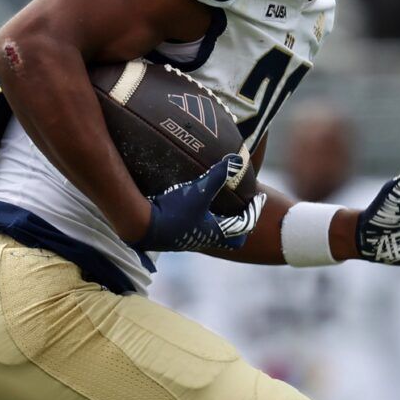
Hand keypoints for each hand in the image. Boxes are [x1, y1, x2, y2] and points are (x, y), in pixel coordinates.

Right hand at [131, 154, 266, 252]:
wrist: (141, 226)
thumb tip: (238, 159)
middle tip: (243, 209)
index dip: (254, 212)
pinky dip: (202, 221)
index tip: (257, 199)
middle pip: (231, 239)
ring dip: (220, 223)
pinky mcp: (175, 236)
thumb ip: (218, 175)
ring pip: (212, 235)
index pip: (244, 227)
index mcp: (214, 233)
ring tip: (221, 207)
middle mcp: (204, 240)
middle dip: (240, 224)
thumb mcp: (199, 191)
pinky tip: (194, 209)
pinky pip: (196, 231)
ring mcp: (189, 240)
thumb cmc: (173, 211)